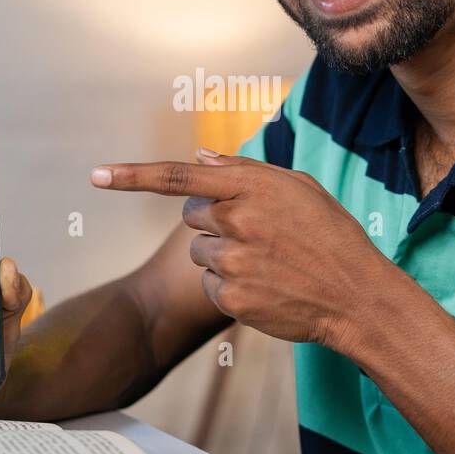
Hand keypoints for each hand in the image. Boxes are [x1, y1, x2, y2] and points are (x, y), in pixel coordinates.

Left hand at [91, 150, 383, 346]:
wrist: (357, 296)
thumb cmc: (331, 236)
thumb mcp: (299, 188)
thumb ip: (246, 171)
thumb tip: (200, 157)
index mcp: (252, 186)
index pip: (179, 176)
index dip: (132, 175)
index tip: (97, 174)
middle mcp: (237, 219)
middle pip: (191, 216)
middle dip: (213, 222)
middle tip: (256, 235)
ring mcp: (232, 260)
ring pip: (199, 253)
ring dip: (222, 256)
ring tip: (267, 263)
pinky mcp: (231, 296)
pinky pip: (210, 285)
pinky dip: (230, 287)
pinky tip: (266, 287)